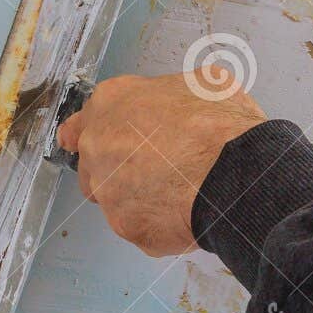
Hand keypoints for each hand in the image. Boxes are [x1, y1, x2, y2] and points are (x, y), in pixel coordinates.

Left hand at [56, 70, 265, 255]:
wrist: (233, 171)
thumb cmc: (218, 123)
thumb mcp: (200, 83)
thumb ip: (167, 97)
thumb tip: (173, 107)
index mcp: (112, 104)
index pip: (78, 123)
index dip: (86, 135)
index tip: (91, 145)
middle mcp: (98, 148)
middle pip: (94, 166)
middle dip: (117, 171)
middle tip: (155, 172)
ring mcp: (109, 191)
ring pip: (115, 201)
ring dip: (139, 199)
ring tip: (177, 193)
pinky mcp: (127, 227)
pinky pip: (140, 228)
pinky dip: (160, 225)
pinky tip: (186, 213)